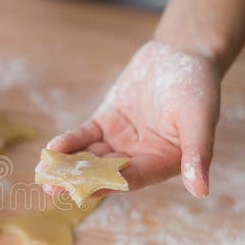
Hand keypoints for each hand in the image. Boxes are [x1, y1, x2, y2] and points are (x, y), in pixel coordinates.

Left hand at [43, 40, 220, 197]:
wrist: (184, 52)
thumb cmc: (199, 87)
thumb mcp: (200, 118)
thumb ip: (198, 152)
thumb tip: (202, 190)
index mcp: (163, 163)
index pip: (132, 179)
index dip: (107, 185)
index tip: (83, 192)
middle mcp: (139, 158)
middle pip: (104, 173)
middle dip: (78, 179)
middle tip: (52, 189)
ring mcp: (119, 141)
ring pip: (90, 158)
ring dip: (67, 166)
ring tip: (43, 174)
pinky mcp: (105, 123)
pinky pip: (84, 137)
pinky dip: (68, 143)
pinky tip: (51, 150)